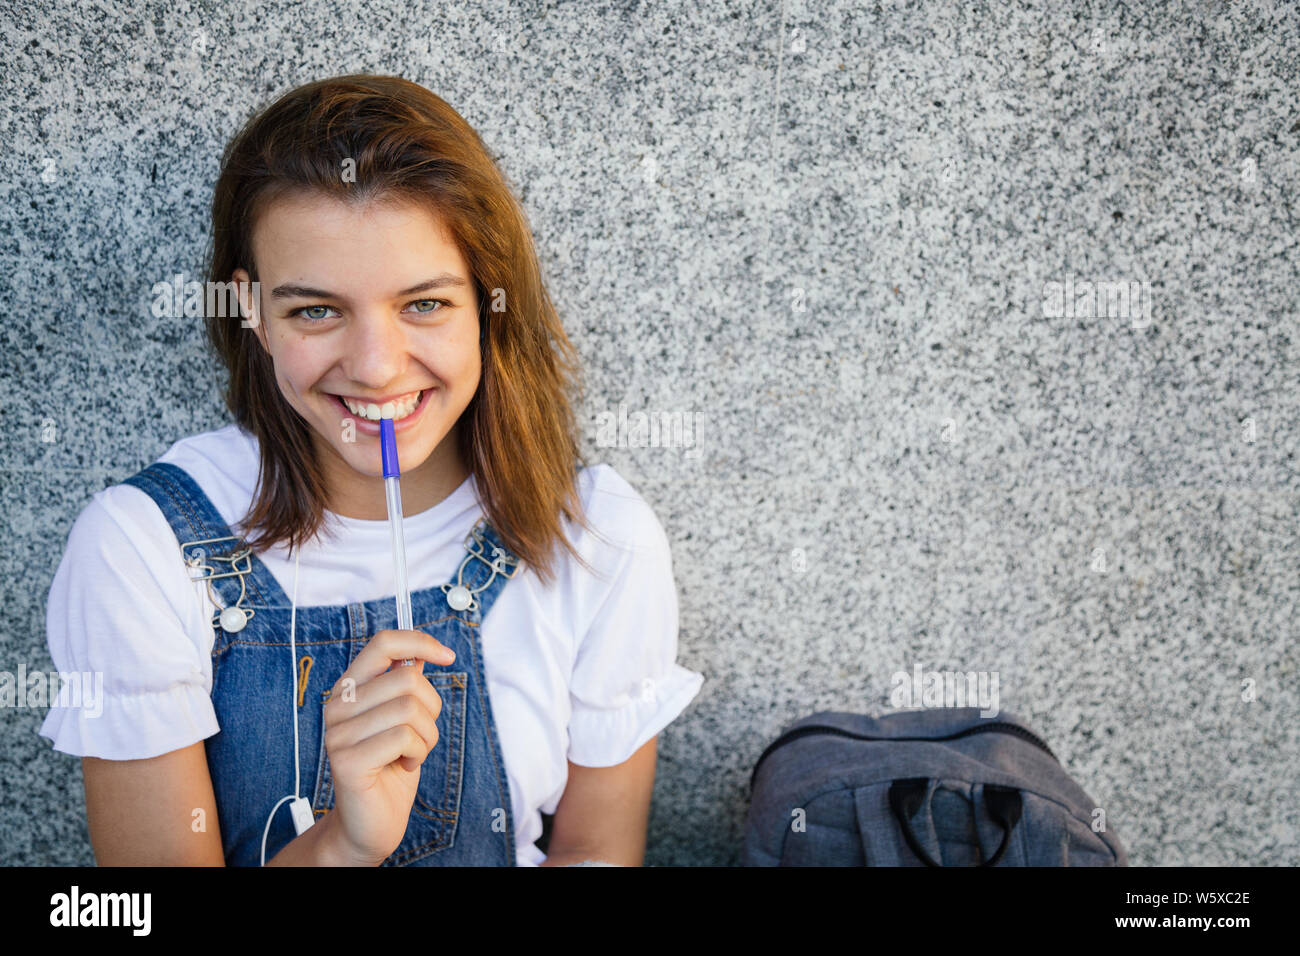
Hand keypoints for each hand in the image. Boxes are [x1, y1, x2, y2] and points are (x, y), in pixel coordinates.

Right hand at [319, 629, 455, 865]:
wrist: (368, 823)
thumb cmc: (389, 768)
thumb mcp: (402, 719)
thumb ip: (404, 685)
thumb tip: (424, 651)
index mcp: (350, 688)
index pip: (383, 643)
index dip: (420, 641)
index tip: (448, 657)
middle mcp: (337, 705)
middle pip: (408, 678)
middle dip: (431, 708)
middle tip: (421, 735)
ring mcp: (338, 733)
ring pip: (409, 709)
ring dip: (427, 735)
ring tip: (412, 753)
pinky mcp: (346, 761)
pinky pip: (403, 738)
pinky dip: (418, 753)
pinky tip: (404, 765)